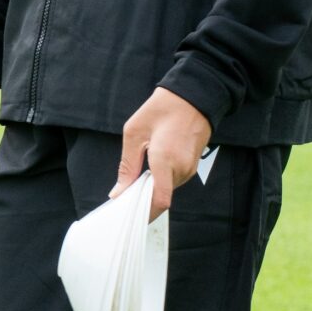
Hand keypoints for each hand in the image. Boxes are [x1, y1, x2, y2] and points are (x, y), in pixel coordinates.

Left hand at [113, 86, 212, 219]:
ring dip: (152, 189)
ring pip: (167, 189)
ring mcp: (190, 168)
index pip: (160, 201)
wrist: (192, 96)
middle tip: (123, 198)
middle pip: (161, 197)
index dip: (145, 213)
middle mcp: (181, 168)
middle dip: (143, 201)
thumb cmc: (161, 110)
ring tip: (134, 181)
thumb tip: (118, 191)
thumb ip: (127, 165)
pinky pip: (174, 180)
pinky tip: (149, 171)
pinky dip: (161, 181)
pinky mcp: (193, 165)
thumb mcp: (134, 133)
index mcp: (166, 160)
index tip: (128, 214)